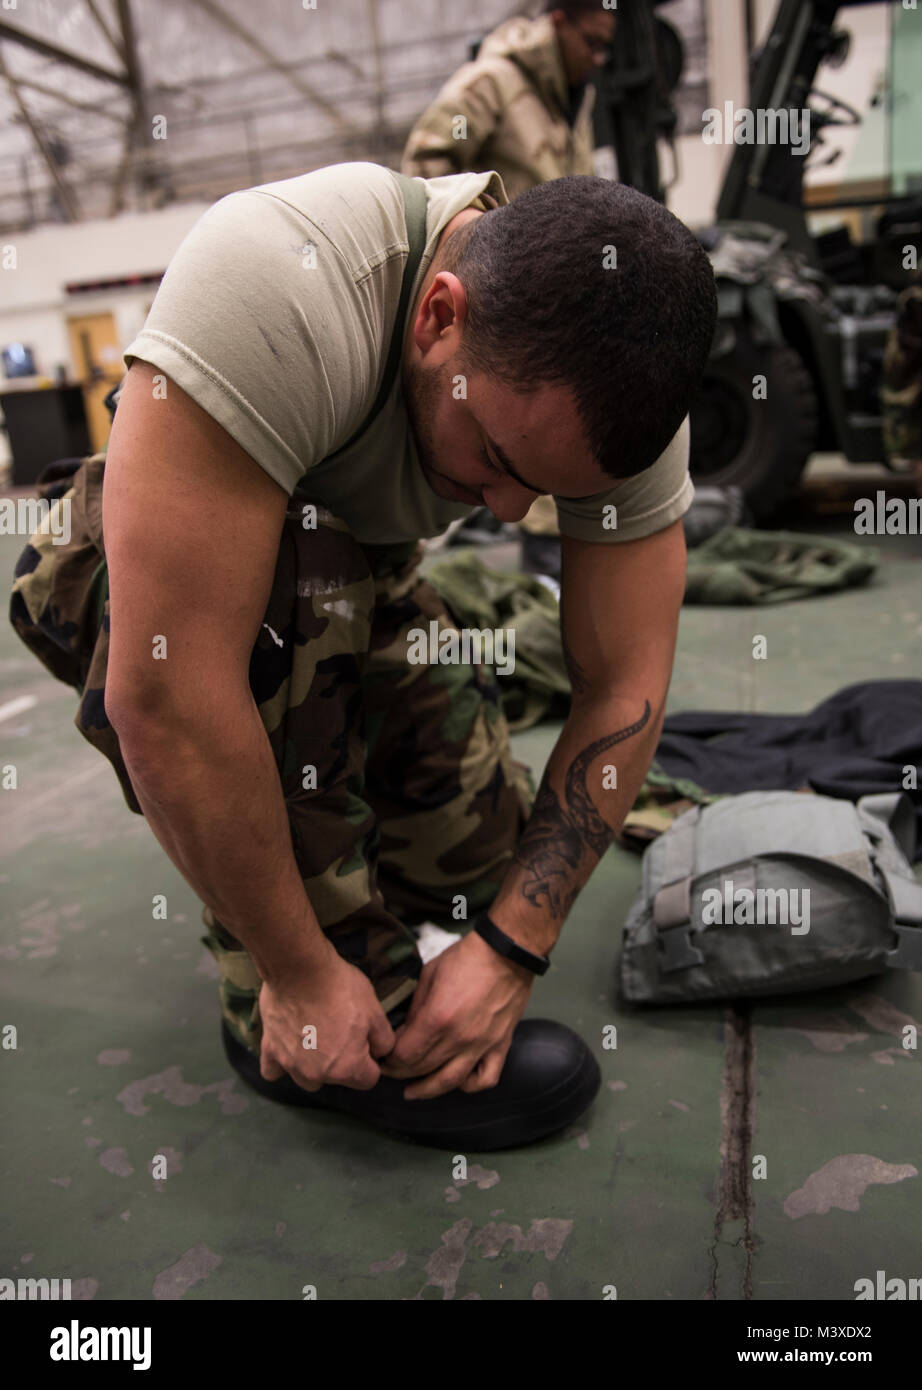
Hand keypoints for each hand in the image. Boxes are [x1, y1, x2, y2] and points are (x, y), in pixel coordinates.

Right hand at [258, 942, 395, 1092]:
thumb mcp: (375, 1010)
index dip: (371, 1059)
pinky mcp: (270, 1050)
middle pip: (337, 1080)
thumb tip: (380, 1053)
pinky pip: (273, 1070)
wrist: (300, 968)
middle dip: (342, 1063)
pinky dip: (281, 1063)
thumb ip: (384, 1040)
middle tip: (340, 1030)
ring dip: (313, 1066)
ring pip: (307, 1079)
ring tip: (315, 1038)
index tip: (365, 1040)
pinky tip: (289, 1047)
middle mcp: (318, 1075)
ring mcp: (291, 1065)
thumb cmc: (340, 988)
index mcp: (347, 1067)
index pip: (368, 1080)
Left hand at [377, 929, 533, 1099]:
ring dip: (427, 1090)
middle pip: (422, 1069)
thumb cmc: (466, 958)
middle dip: (401, 1072)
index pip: (404, 1054)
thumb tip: (404, 1031)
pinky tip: (458, 1082)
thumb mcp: (429, 976)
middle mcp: (458, 1038)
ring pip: (449, 1082)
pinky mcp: (500, 1045)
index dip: (389, 1059)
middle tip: (391, 1070)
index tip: (383, 1057)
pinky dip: (470, 1086)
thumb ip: (415, 1008)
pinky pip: (485, 1079)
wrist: (506, 952)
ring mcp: (481, 1045)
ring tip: (413, 1092)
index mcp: (437, 1018)